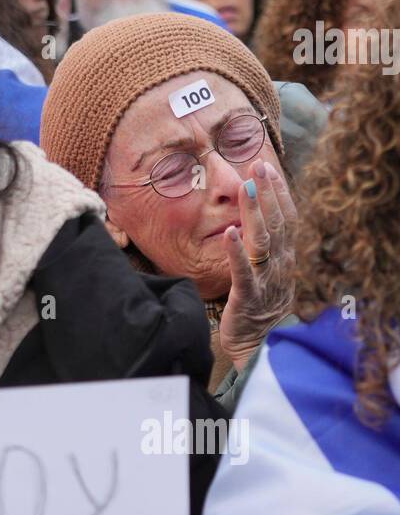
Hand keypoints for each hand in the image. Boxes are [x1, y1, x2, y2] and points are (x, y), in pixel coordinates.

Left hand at [220, 159, 296, 370]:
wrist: (259, 348)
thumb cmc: (259, 307)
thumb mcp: (267, 273)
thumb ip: (266, 247)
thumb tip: (259, 216)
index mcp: (285, 259)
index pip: (286, 218)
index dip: (277, 192)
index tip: (267, 167)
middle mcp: (280, 266)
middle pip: (277, 223)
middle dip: (268, 193)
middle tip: (259, 166)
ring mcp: (266, 281)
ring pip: (262, 241)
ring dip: (254, 213)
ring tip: (245, 189)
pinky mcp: (248, 297)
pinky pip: (243, 272)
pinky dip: (237, 252)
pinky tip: (229, 233)